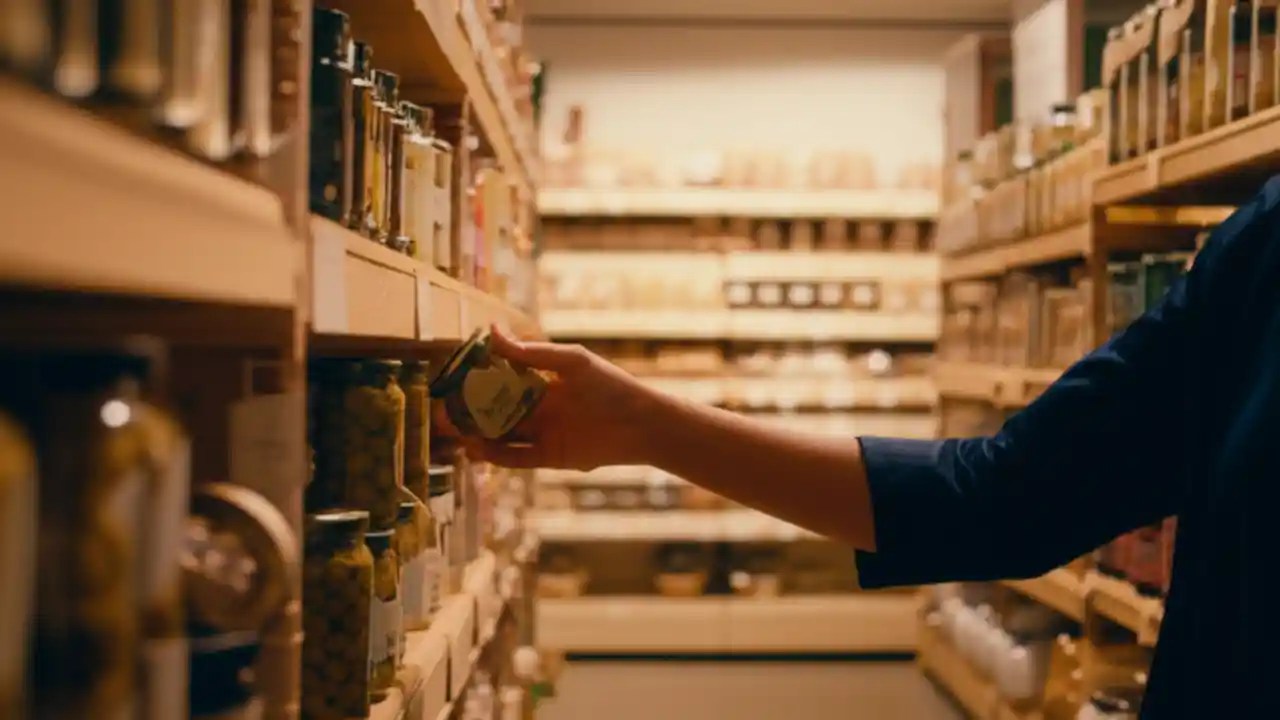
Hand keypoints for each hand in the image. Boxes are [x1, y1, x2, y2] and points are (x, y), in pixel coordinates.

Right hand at [451, 326, 663, 469]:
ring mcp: (544, 434)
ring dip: (476, 434)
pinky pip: (517, 457)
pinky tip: (476, 448)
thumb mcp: (570, 361)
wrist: (642, 423)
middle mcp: (540, 408)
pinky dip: (496, 455)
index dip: (478, 380)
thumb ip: (531, 352)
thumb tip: (492, 330)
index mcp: (543, 382)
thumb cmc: (610, 385)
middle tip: (442, 409)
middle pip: (496, 411)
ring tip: (451, 430)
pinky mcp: (550, 457)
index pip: (502, 380)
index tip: (453, 376)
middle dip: (469, 411)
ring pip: (502, 435)